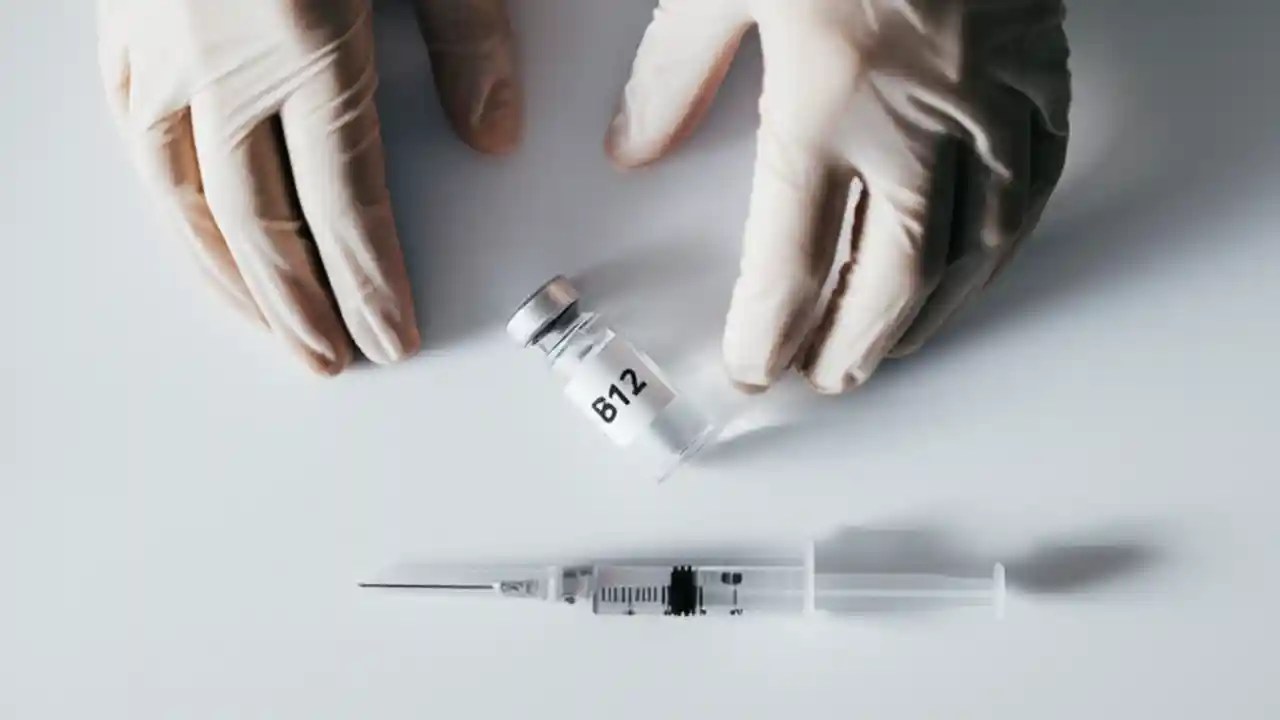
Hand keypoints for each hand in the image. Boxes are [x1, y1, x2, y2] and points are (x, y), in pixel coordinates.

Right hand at [97, 0, 520, 374]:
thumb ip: (468, 38)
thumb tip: (492, 132)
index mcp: (305, 42)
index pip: (344, 205)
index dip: (368, 284)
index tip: (390, 335)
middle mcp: (219, 57)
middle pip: (258, 221)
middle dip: (299, 306)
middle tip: (330, 358)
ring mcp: (157, 43)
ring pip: (179, 195)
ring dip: (225, 277)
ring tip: (267, 327)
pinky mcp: (120, 22)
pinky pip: (130, 137)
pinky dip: (165, 203)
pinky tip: (195, 236)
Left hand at [607, 0, 1069, 392]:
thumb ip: (671, 76)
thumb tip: (632, 149)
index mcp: (824, 99)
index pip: (791, 260)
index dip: (769, 330)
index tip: (753, 366)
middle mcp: (914, 118)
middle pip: (890, 278)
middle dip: (852, 344)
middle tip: (823, 378)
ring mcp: (987, 100)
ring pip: (973, 248)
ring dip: (931, 315)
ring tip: (892, 349)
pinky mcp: (1037, 71)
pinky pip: (1037, 183)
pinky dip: (1004, 243)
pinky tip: (980, 267)